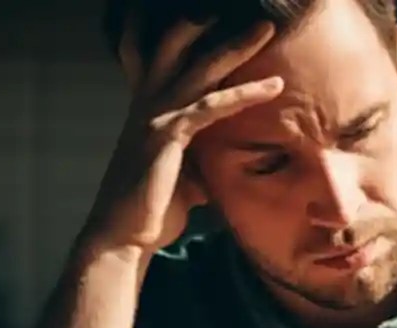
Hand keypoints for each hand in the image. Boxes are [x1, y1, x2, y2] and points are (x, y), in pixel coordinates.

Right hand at [79, 14, 283, 254]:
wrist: (123, 237)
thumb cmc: (152, 210)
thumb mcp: (184, 179)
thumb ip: (202, 163)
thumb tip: (223, 171)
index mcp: (146, 109)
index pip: (154, 56)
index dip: (170, 32)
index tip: (199, 13)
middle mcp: (147, 104)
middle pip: (175, 47)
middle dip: (204, 23)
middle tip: (242, 13)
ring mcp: (154, 116)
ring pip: (198, 68)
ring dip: (234, 47)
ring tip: (265, 29)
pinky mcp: (167, 135)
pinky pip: (211, 107)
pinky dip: (244, 94)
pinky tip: (274, 86)